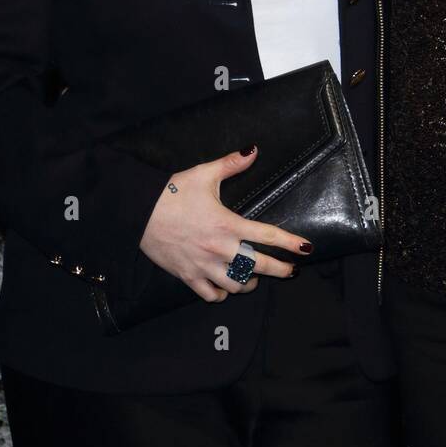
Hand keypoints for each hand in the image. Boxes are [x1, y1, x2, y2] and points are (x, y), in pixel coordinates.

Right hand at [138, 147, 312, 301]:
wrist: (138, 212)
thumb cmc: (171, 193)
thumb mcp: (204, 174)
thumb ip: (231, 164)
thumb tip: (252, 151)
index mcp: (228, 224)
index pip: (268, 236)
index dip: (291, 243)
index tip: (307, 249)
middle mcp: (220, 248)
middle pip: (259, 267)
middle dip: (280, 270)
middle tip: (290, 270)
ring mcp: (204, 265)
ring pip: (237, 284)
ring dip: (250, 283)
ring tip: (255, 278)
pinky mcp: (187, 275)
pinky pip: (210, 294)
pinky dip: (221, 294)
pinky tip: (226, 287)